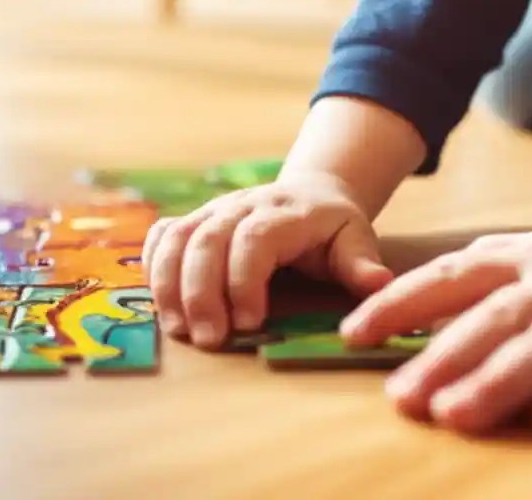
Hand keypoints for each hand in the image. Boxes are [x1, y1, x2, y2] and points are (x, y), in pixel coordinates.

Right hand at [144, 171, 392, 348]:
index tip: (251, 324)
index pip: (254, 240)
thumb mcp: (356, 238)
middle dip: (201, 293)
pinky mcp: (194, 221)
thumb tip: (378, 285)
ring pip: (177, 237)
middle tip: (209, 340)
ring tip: (177, 329)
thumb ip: (360, 262)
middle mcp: (241, 206)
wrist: (311, 192)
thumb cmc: (332, 227)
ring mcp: (213, 212)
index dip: (244, 280)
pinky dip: (153, 266)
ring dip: (170, 285)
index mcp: (284, 212)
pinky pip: (162, 235)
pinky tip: (159, 301)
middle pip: (207, 240)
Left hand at [340, 212, 531, 439]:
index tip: (353, 332)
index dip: (400, 303)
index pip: (450, 276)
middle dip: (442, 359)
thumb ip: (485, 279)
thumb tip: (415, 315)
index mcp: (525, 256)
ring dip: (498, 382)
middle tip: (400, 399)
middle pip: (492, 319)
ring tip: (454, 416)